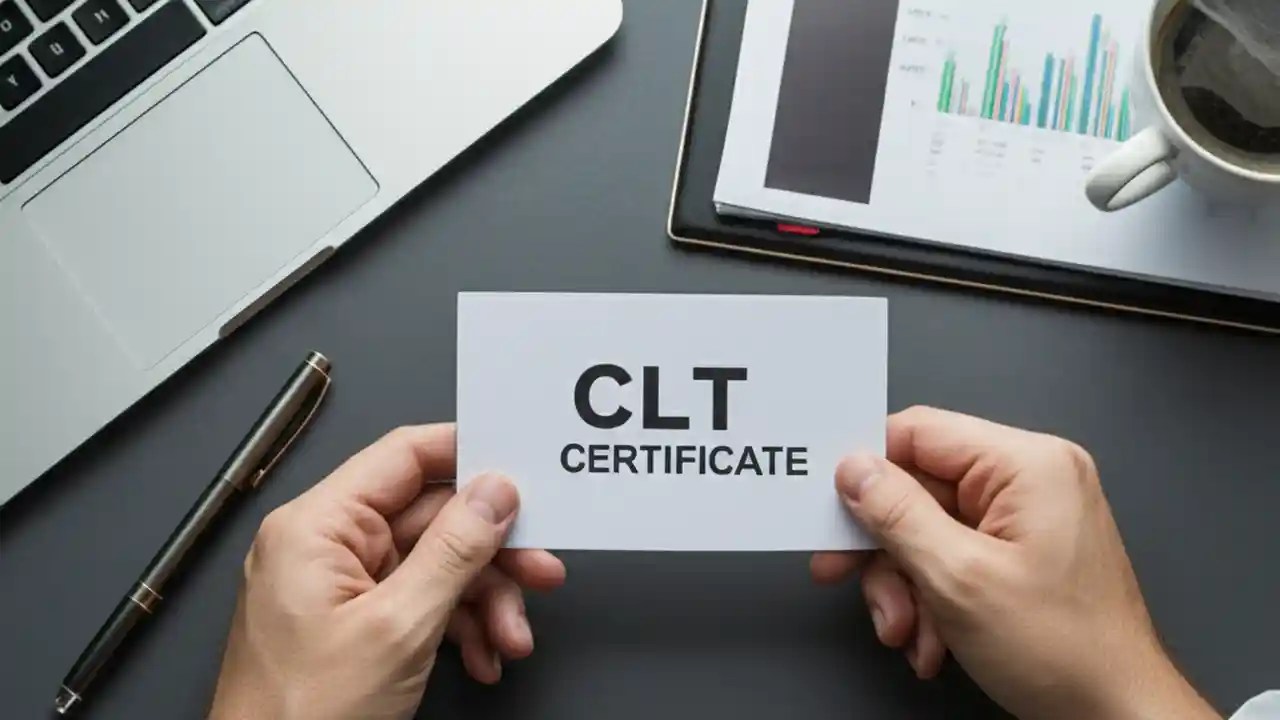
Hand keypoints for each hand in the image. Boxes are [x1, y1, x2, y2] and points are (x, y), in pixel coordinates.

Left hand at [208, 424, 564, 719]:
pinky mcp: (354, 623)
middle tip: (539, 571)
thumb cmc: (299, 717)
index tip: (522, 469)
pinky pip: (422, 604)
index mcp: (317, 526)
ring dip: (484, 601)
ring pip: (436, 566)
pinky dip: (459, 628)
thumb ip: (453, 552)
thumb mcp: (398, 628)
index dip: (467, 455)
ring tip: (511, 638)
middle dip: (491, 554)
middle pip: (432, 519)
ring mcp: (340, 587)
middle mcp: (326, 546)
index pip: (404, 456)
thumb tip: (493, 493)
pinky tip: (482, 657)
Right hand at [811, 407, 1218, 719]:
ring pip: (928, 530)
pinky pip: (953, 557)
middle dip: (885, 548)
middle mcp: (1033, 480)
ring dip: (905, 585)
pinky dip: (932, 599)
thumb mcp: (958, 578)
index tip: (832, 507)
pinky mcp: (1022, 552)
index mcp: (1028, 465)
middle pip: (919, 489)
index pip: (921, 433)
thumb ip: (897, 514)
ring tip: (907, 632)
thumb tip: (855, 470)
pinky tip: (933, 641)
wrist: (1120, 717)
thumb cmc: (1069, 653)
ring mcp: (1029, 518)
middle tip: (844, 574)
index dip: (868, 468)